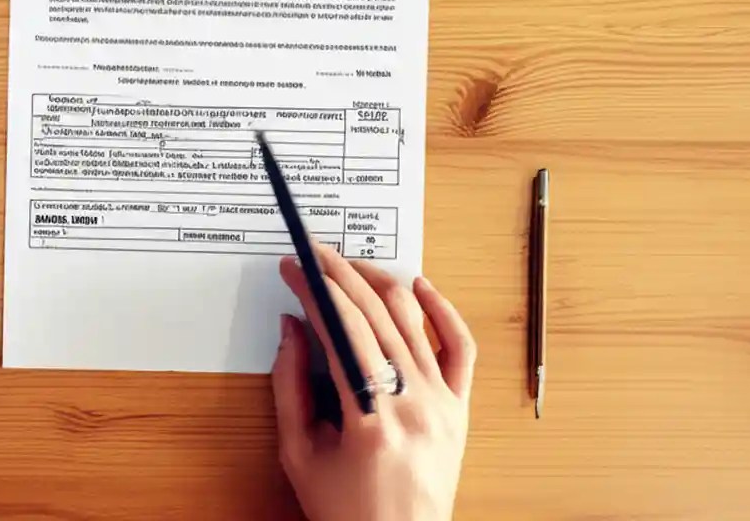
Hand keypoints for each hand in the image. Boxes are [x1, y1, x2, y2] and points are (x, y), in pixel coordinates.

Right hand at [272, 245, 476, 520]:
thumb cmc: (347, 512)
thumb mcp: (300, 454)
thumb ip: (289, 387)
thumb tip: (291, 328)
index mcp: (370, 418)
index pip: (340, 328)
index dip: (313, 288)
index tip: (293, 267)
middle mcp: (413, 403)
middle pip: (374, 313)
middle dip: (338, 274)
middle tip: (313, 254)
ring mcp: (443, 403)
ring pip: (413, 319)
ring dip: (379, 282)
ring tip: (350, 266)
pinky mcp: (459, 408)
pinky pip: (460, 347)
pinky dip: (442, 310)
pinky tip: (419, 287)